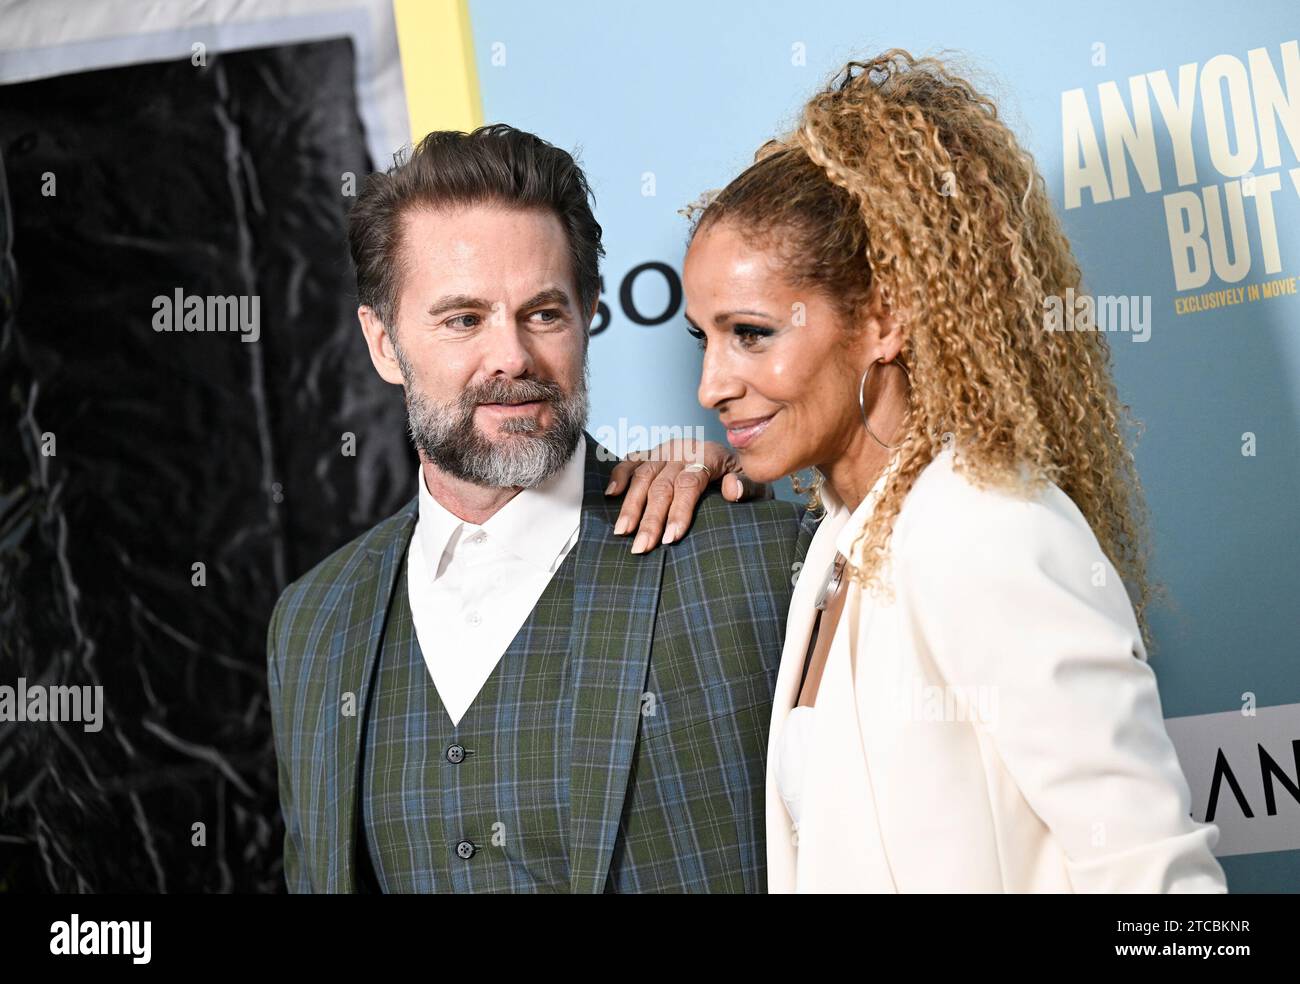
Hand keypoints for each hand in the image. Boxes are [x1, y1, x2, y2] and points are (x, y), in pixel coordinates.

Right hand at [604, 438, 770, 552]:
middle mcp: (683, 450)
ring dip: (630, 505)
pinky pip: (631, 461)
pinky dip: (619, 476)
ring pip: (642, 476)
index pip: (689, 484)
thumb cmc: (744, 479)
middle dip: (650, 519)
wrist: (735, 460)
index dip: (678, 511)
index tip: (671, 538)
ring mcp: (665, 451)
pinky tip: (612, 495)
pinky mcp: (652, 453)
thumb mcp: (758, 483)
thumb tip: (733, 490)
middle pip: (662, 485)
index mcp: (709, 455)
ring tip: (622, 532)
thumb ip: (748, 486)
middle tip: (641, 548)